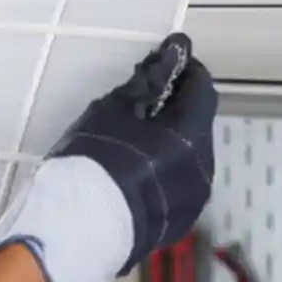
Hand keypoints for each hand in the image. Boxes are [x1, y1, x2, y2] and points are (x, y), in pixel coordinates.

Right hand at [0, 33, 216, 281]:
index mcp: (192, 136)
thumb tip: (174, 52)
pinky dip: (163, 171)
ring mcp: (193, 200)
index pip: (203, 88)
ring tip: (131, 142)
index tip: (164, 66)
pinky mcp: (176, 223)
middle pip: (197, 124)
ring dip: (169, 142)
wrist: (78, 229)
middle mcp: (203, 168)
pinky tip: (133, 173)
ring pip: (188, 156)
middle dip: (174, 110)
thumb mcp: (116, 109)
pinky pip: (177, 185)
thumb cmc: (94, 163)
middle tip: (138, 104)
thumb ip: (150, 80)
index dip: (185, 71)